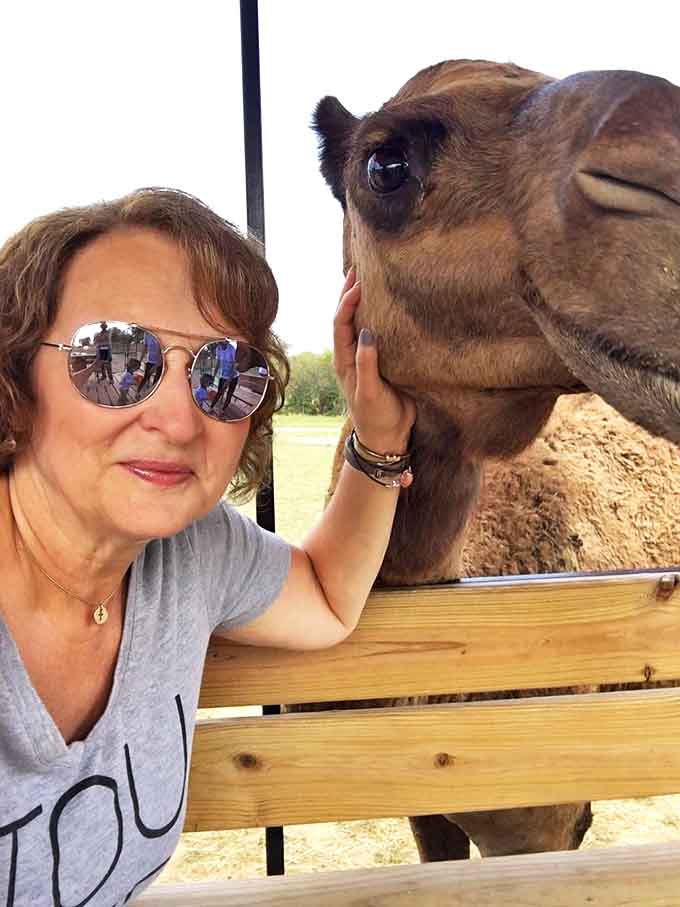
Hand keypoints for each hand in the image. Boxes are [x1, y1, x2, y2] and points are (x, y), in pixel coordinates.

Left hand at [333, 268, 415, 454]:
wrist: (388, 436)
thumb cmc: (375, 416)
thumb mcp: (369, 392)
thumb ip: (367, 364)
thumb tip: (367, 332)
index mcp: (345, 360)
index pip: (340, 324)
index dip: (347, 302)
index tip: (358, 282)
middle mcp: (354, 354)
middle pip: (348, 317)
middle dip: (351, 292)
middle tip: (360, 266)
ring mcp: (369, 356)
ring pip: (363, 322)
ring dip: (366, 300)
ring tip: (372, 276)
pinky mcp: (385, 360)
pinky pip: (382, 332)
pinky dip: (383, 315)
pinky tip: (392, 303)